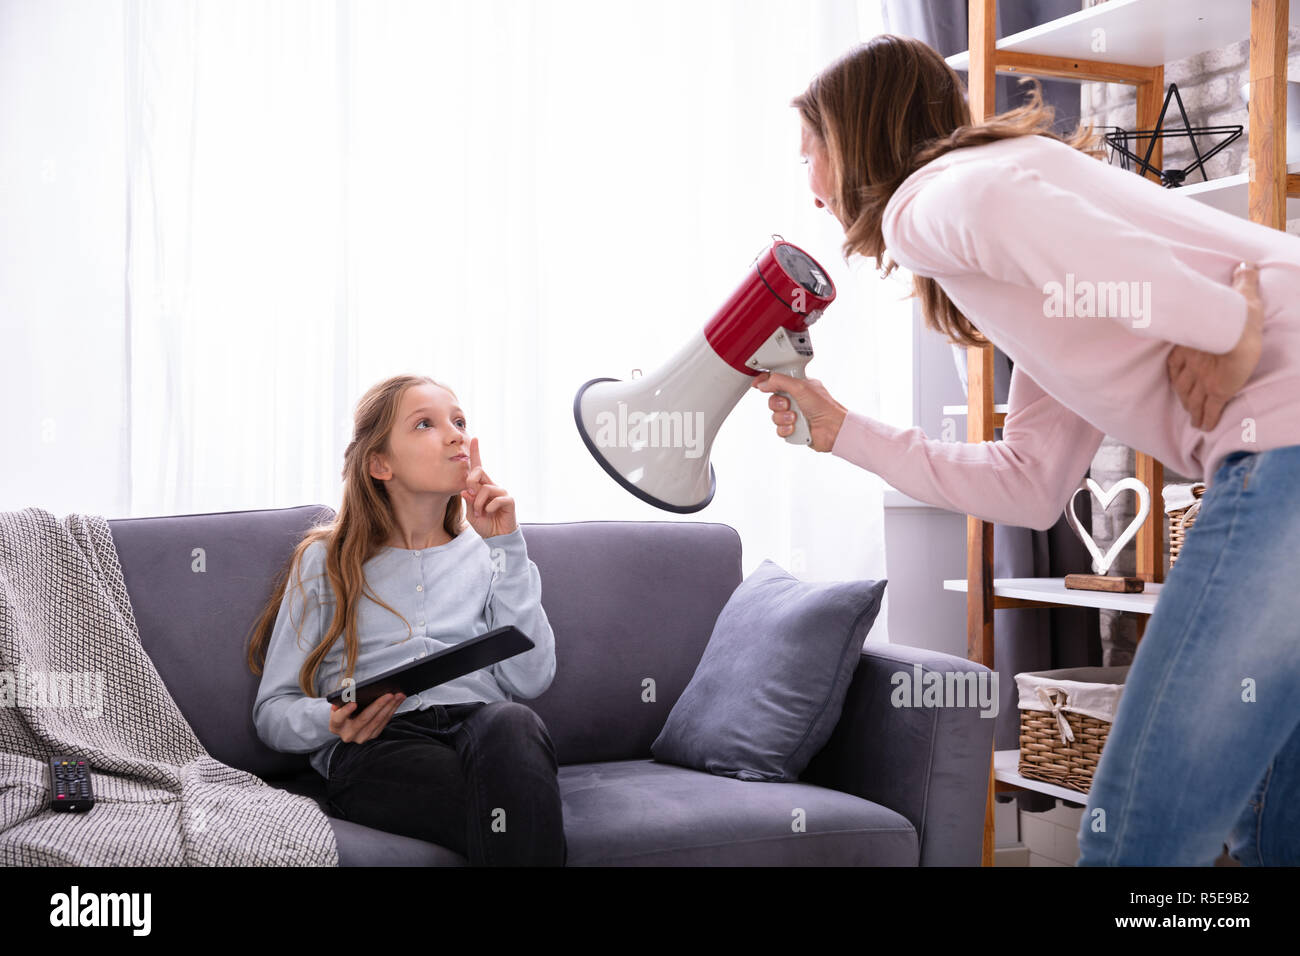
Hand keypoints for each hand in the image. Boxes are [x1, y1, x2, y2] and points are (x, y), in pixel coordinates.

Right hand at [330, 692, 405, 743]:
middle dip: (378, 705)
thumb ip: (343, 699)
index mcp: (336, 725)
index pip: (339, 718)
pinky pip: (384, 722)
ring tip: (398, 695)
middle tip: (389, 694)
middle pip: (364, 719)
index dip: (346, 711)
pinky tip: (397, 701)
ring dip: (390, 707)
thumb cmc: (342, 709)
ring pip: (377, 721)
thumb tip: (353, 692)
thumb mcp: (339, 704)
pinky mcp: (372, 736)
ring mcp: (361, 737)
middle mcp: (348, 734)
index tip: (353, 703)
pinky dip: (392, 710)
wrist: (346, 724)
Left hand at [459, 436, 517, 536]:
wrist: (497, 537)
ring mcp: (501, 492)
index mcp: (482, 487)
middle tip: (470, 494)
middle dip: (471, 481)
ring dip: (478, 503)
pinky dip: (489, 508)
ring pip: (486, 488)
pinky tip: (490, 513)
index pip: (479, 467)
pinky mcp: (509, 501)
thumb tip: (466, 490)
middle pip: (480, 471)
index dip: (476, 452)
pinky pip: (496, 499)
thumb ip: (468, 500)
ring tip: (480, 513)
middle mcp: (492, 486)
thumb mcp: (471, 513)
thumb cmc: (484, 523)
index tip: (475, 438)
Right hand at [750, 371, 848, 452]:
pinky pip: (779, 429)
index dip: (766, 381)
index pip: (777, 380)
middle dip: (778, 403)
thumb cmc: (824, 406)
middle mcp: (795, 399)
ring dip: (784, 417)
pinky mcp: (793, 429)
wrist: (832, 428)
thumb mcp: (800, 386)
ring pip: (774, 416)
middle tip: (788, 404)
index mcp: (798, 386)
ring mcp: (794, 414)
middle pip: (772, 399)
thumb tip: (764, 383)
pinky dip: (786, 428)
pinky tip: (796, 427)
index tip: (757, 384)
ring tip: (796, 417)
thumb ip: (779, 381)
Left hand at [1166, 262, 1263, 430]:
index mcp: (1191, 346)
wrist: (1236, 333)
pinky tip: (1205, 427)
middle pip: (1184, 384)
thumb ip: (1240, 281)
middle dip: (1184, 394)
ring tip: (1193, 417)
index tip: (1177, 374)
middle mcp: (1193, 365)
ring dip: (1192, 408)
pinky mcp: (1219, 392)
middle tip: (1184, 403)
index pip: (1178, 361)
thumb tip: (1243, 264)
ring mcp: (1205, 380)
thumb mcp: (1239, 294)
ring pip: (1194, 399)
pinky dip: (1207, 419)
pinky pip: (1211, 410)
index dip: (1178, 369)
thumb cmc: (1234, 315)